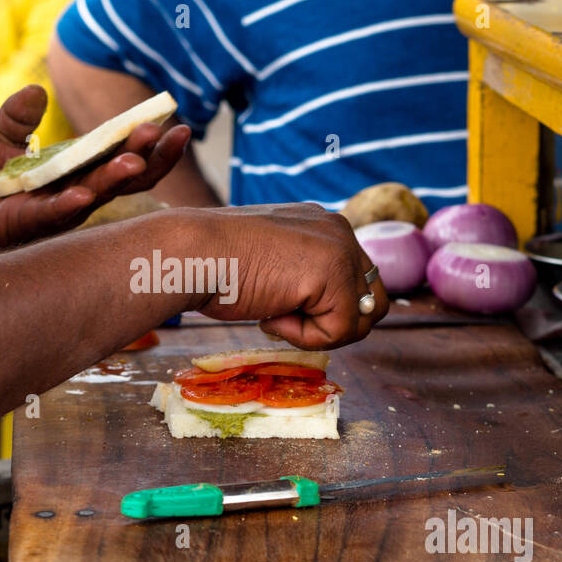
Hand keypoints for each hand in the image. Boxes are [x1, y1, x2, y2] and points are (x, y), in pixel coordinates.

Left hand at [0, 85, 190, 261]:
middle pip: (122, 180)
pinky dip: (68, 206)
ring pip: (94, 197)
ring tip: (137, 159)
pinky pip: (50, 217)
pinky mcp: (21, 227)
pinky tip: (83, 195)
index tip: (172, 121)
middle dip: (149, 159)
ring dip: (116, 180)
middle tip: (173, 134)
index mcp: (73, 179)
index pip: (119, 159)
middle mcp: (72, 201)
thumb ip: (17, 120)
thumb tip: (36, 89)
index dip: (147, 144)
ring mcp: (50, 216)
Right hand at [195, 204, 388, 348]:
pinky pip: (338, 331)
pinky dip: (302, 336)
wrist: (189, 255)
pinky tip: (270, 312)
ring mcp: (340, 248)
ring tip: (275, 313)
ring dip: (317, 331)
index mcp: (321, 225)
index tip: (281, 307)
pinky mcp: (334, 273)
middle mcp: (338, 230)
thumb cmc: (213, 264)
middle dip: (333, 324)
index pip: (355, 282)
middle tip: (284, 318)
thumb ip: (302, 277)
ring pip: (360, 320)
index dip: (325, 311)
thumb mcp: (268, 265)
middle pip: (371, 302)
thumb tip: (328, 314)